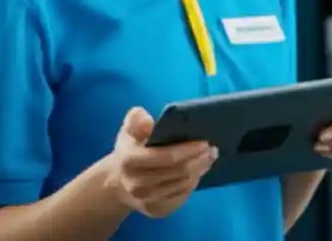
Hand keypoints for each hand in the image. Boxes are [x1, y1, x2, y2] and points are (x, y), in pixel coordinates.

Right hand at [102, 107, 216, 218]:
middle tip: (213, 149)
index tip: (205, 142)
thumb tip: (147, 120)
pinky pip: (181, 196)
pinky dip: (193, 183)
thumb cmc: (130, 150)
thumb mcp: (129, 131)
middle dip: (199, 160)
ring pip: (182, 185)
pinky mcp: (157, 210)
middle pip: (178, 172)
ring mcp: (147, 200)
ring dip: (199, 170)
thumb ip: (136, 121)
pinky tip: (200, 171)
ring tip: (210, 157)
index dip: (188, 150)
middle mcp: (137, 184)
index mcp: (130, 161)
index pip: (166, 157)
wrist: (118, 182)